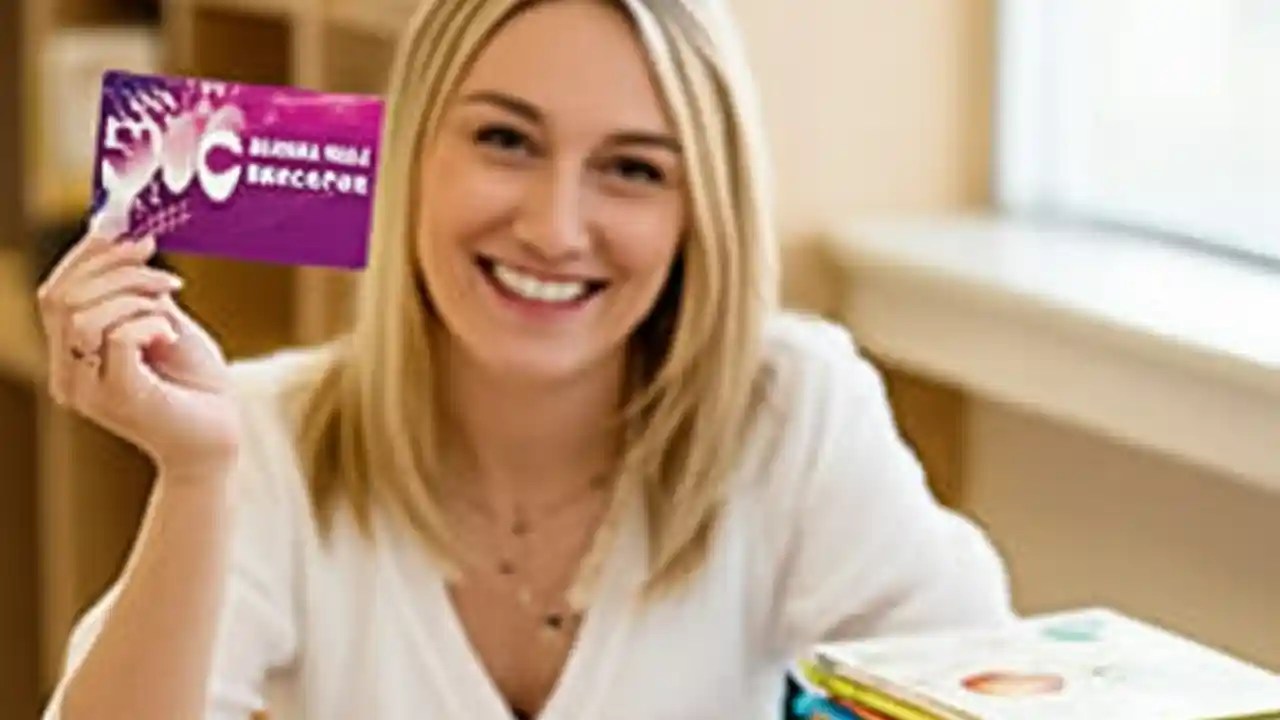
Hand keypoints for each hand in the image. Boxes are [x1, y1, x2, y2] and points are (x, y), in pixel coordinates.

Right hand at [36, 232, 241, 478]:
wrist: (220, 441)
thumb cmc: (195, 387)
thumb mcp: (164, 326)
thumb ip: (138, 294)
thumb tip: (126, 242)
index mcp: (70, 355)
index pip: (53, 293)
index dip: (89, 256)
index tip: (134, 236)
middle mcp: (67, 375)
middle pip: (61, 297)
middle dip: (117, 270)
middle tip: (166, 277)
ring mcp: (88, 390)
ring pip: (83, 315)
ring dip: (136, 298)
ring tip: (172, 317)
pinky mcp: (120, 398)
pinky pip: (116, 339)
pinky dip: (148, 324)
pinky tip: (170, 336)